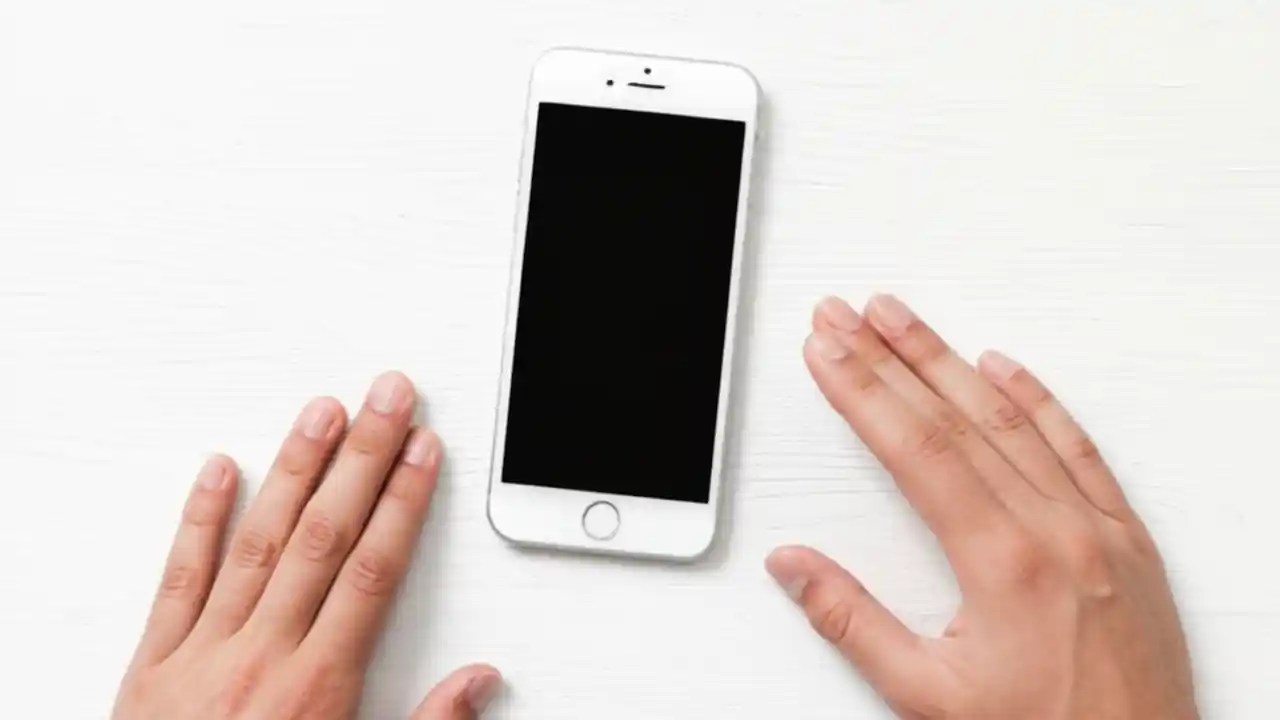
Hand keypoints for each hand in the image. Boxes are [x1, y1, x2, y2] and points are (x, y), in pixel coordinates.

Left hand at [113, 372, 500, 719]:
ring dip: (294, 469)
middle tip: (386, 398)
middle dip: (363, 457)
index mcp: (318, 688)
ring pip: (257, 541)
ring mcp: (202, 654)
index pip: (374, 570)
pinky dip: (198, 521)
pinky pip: (177, 579)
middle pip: (324, 537)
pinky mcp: (151, 665)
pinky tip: (219, 470)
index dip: (403, 501)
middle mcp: (261, 657)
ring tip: (320, 413)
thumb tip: (479, 681)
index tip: (422, 451)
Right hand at [767, 295, 1196, 718]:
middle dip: (890, 357)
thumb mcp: (929, 698)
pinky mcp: (1129, 540)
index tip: (826, 351)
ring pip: (1014, 419)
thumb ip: (853, 624)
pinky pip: (1080, 448)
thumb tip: (795, 567)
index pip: (916, 448)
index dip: (861, 391)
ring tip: (903, 321)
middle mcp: (1056, 530)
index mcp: (1004, 563)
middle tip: (846, 315)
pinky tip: (1006, 367)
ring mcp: (1097, 528)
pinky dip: (1040, 400)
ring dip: (950, 361)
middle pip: (956, 417)